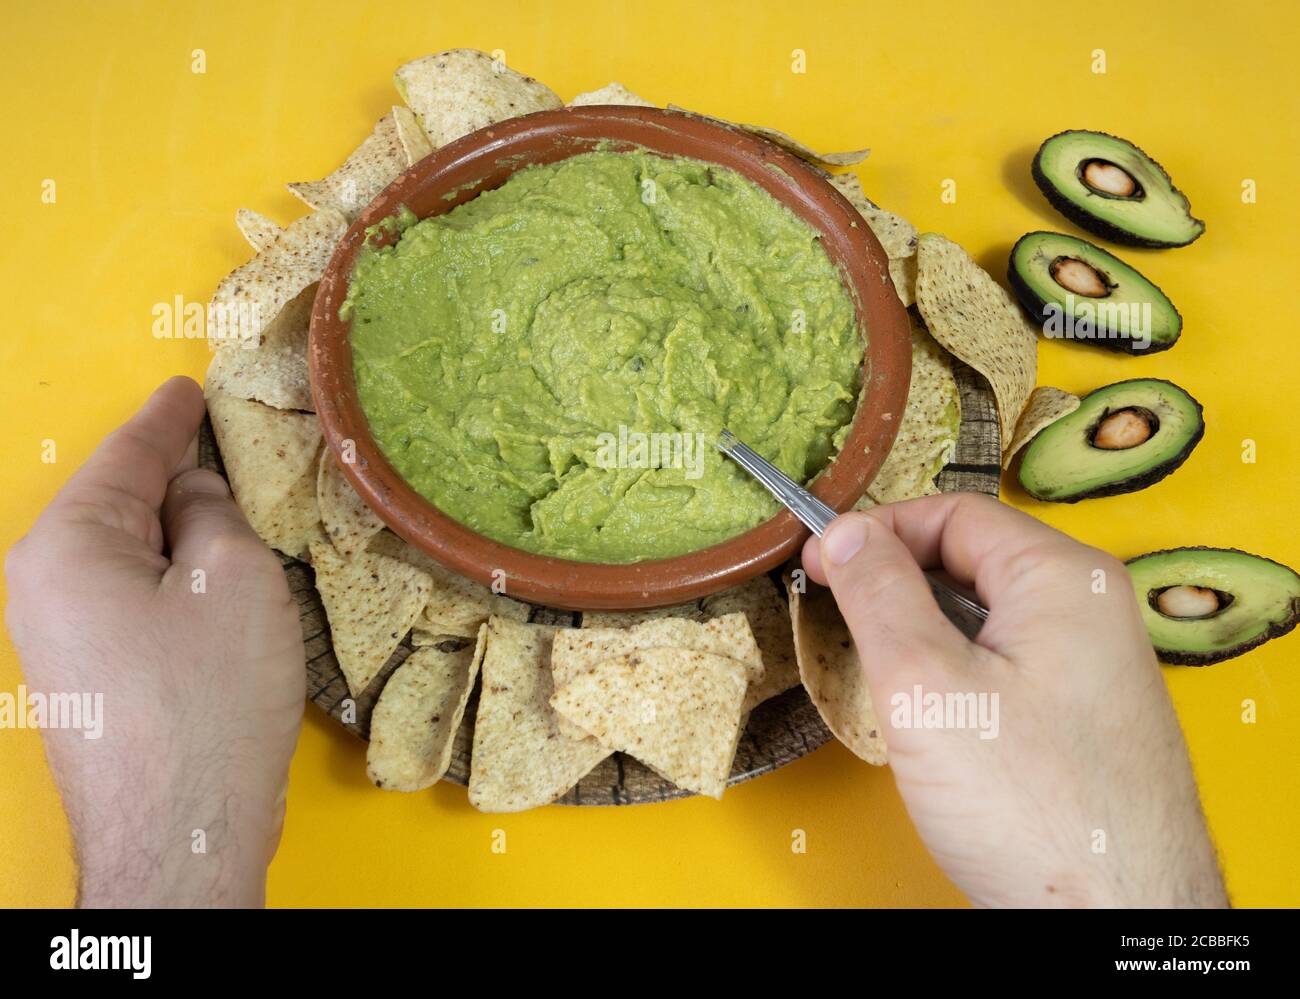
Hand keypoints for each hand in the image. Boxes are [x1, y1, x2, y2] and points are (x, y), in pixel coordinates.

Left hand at [4, 377, 303, 906]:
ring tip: (236, 523)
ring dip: (181, 539)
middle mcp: (43, 586)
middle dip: (174, 480)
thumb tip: (192, 497)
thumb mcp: (234, 578)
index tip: (185, 388)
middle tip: (229, 454)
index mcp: (67, 545)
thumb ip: (213, 511)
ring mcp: (59, 639)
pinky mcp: (86, 680)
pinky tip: (215, 591)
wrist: (180, 834)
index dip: (165, 418)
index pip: (125, 456)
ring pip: (129, 557)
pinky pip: (130, 601)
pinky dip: (174, 583)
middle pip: (120, 505)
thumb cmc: (208, 699)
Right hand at [802, 492, 1226, 907]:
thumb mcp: (925, 685)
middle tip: (839, 611)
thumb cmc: (1037, 812)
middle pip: (970, 560)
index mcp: (1064, 580)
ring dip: (922, 631)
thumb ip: (879, 595)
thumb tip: (846, 535)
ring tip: (881, 674)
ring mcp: (1093, 664)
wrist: (1114, 918)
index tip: (820, 559)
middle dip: (895, 581)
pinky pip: (1006, 663)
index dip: (875, 531)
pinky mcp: (1084, 713)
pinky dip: (954, 673)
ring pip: (984, 616)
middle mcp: (1090, 611)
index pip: (952, 514)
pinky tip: (930, 718)